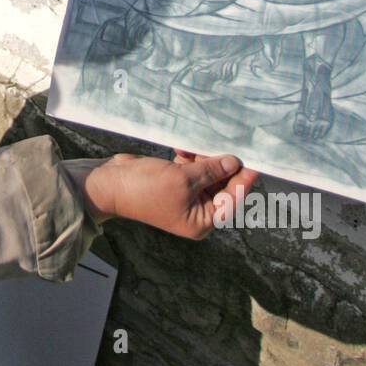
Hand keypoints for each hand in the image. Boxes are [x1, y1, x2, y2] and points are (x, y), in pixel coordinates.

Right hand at [85, 148, 259, 239]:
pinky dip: (190, 157)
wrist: (111, 184)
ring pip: (207, 174)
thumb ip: (212, 170)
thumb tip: (235, 162)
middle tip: (222, 145)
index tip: (254, 160)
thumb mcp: (183, 179)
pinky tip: (181, 149)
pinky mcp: (175, 182)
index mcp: (202, 221)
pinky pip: (192, 168)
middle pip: (221, 186)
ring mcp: (186, 196)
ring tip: (191, 148)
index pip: (232, 200)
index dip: (243, 180)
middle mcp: (197, 211)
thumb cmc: (146, 189)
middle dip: (220, 165)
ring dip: (202, 158)